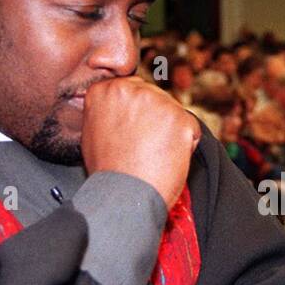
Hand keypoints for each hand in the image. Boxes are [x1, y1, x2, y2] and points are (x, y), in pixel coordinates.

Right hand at [81, 76, 201, 207]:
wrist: (124, 196)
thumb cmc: (109, 171)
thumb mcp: (93, 131)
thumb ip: (108, 110)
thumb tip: (123, 106)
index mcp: (106, 90)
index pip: (133, 90)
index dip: (136, 114)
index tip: (130, 133)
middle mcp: (132, 89)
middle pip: (156, 97)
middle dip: (155, 120)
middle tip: (142, 148)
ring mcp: (158, 101)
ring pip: (174, 112)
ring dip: (170, 132)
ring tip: (151, 155)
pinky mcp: (181, 118)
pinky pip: (191, 128)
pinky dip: (186, 144)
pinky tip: (166, 159)